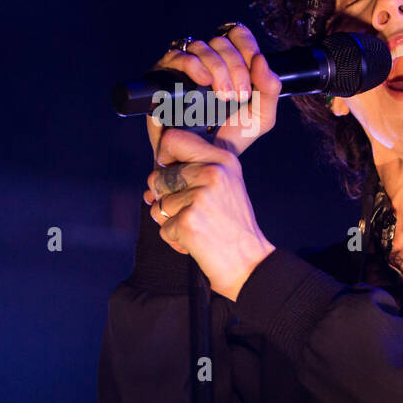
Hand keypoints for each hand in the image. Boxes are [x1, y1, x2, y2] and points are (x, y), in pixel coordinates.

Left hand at [143, 127, 275, 301]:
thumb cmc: (233, 227)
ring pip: (157, 204)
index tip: (169, 171)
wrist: (249, 263)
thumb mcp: (224, 185)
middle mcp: (212, 173)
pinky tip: (196, 240)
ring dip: (170, 220)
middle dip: (165, 197)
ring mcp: (200, 197)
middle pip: (157, 175)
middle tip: (192, 210)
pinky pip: (162, 227)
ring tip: (197, 225)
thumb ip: (193, 168)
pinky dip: (174, 238)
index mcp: (222, 159)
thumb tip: (154, 167)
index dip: (163, 156)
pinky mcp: (188, 221)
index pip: (173, 138)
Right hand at [145, 24, 281, 159]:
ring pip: (202, 47)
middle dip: (236, 68)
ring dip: (219, 70)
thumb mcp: (260, 116)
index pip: (238, 35)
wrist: (202, 160)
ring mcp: (184, 64)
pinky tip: (204, 82)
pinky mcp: (165, 73)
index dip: (247, 47)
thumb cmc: (228, 137)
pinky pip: (179, 56)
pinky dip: (195, 66)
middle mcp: (207, 59)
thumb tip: (261, 60)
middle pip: (222, 42)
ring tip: (224, 97)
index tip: (253, 75)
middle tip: (239, 96)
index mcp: (230, 63)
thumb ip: (270, 89)